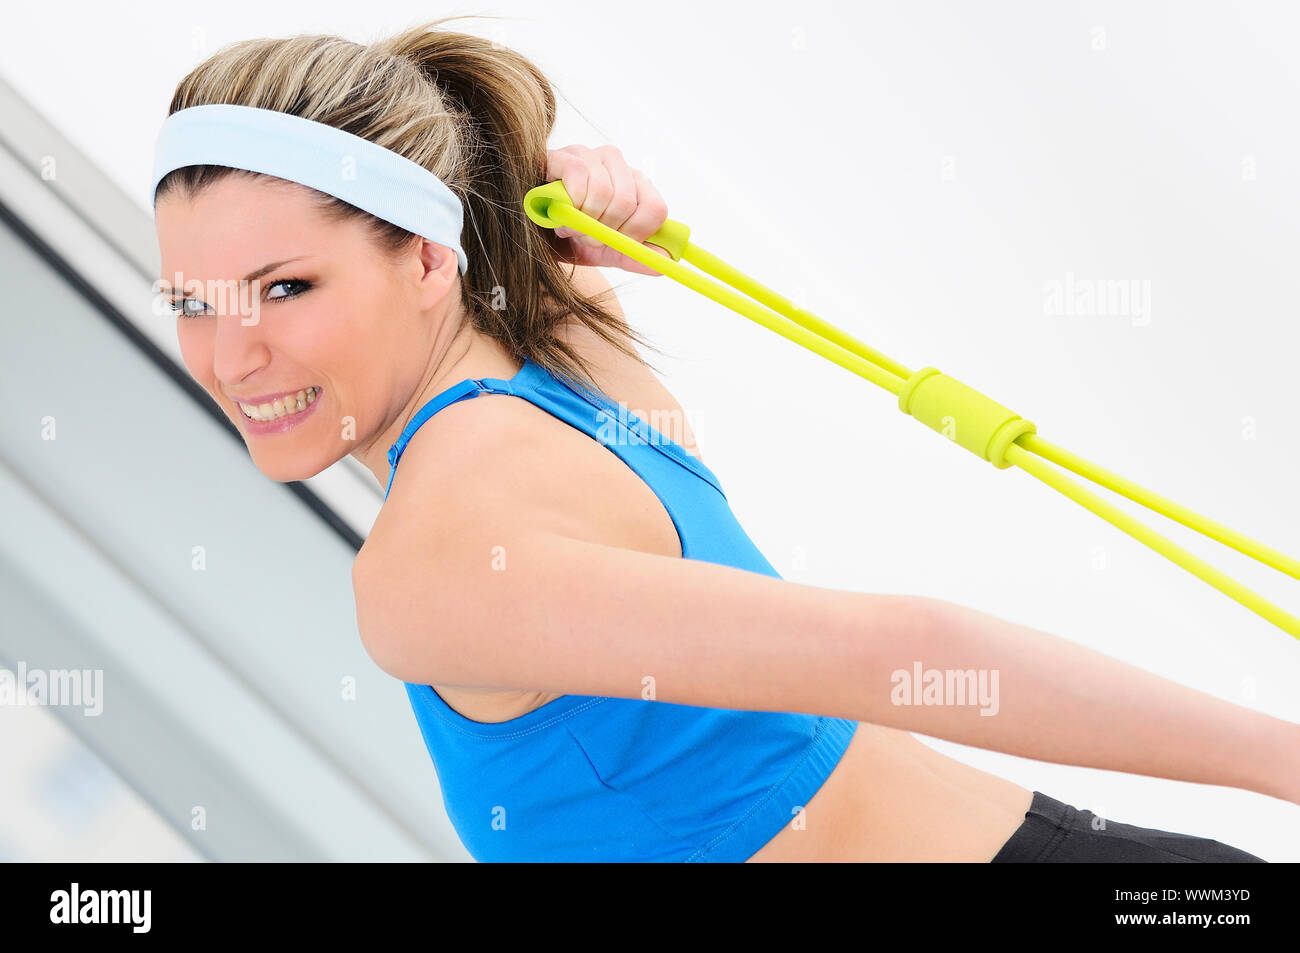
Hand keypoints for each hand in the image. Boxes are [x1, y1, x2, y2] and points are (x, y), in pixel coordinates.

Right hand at [544, 144, 671, 274]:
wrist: (533, 232)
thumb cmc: (571, 236)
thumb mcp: (606, 252)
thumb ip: (633, 256)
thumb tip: (663, 264)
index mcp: (635, 185)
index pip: (655, 208)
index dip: (635, 234)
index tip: (615, 242)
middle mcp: (617, 164)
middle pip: (628, 202)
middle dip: (604, 230)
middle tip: (586, 236)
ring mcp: (590, 155)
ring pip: (604, 190)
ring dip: (583, 219)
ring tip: (569, 226)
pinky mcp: (562, 154)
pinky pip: (578, 174)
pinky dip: (570, 201)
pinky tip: (560, 210)